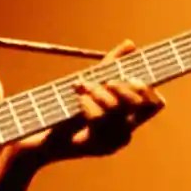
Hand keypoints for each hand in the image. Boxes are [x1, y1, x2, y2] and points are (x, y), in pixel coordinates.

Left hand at [19, 40, 165, 163]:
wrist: (36, 135)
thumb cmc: (64, 109)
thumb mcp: (90, 83)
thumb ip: (111, 65)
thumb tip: (131, 44)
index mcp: (127, 118)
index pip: (154, 105)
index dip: (148, 89)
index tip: (131, 76)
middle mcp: (124, 132)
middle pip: (139, 106)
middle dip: (122, 87)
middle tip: (105, 81)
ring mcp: (111, 142)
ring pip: (117, 110)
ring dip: (99, 92)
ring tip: (82, 87)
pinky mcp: (94, 147)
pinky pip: (99, 120)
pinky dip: (88, 104)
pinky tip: (78, 99)